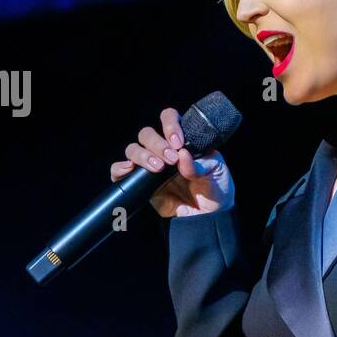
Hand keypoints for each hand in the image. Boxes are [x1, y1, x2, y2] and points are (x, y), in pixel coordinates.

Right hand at [110, 107, 234, 217]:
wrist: (209, 218)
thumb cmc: (216, 190)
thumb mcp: (217, 172)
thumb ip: (201, 163)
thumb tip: (182, 154)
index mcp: (183, 141)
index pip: (169, 119)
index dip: (170, 124)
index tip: (178, 142)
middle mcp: (164, 150)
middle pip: (147, 134)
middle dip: (157, 144)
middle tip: (171, 160)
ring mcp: (151, 167)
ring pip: (133, 149)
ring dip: (143, 155)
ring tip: (159, 168)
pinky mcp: (141, 184)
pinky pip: (120, 171)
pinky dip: (120, 168)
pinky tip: (130, 169)